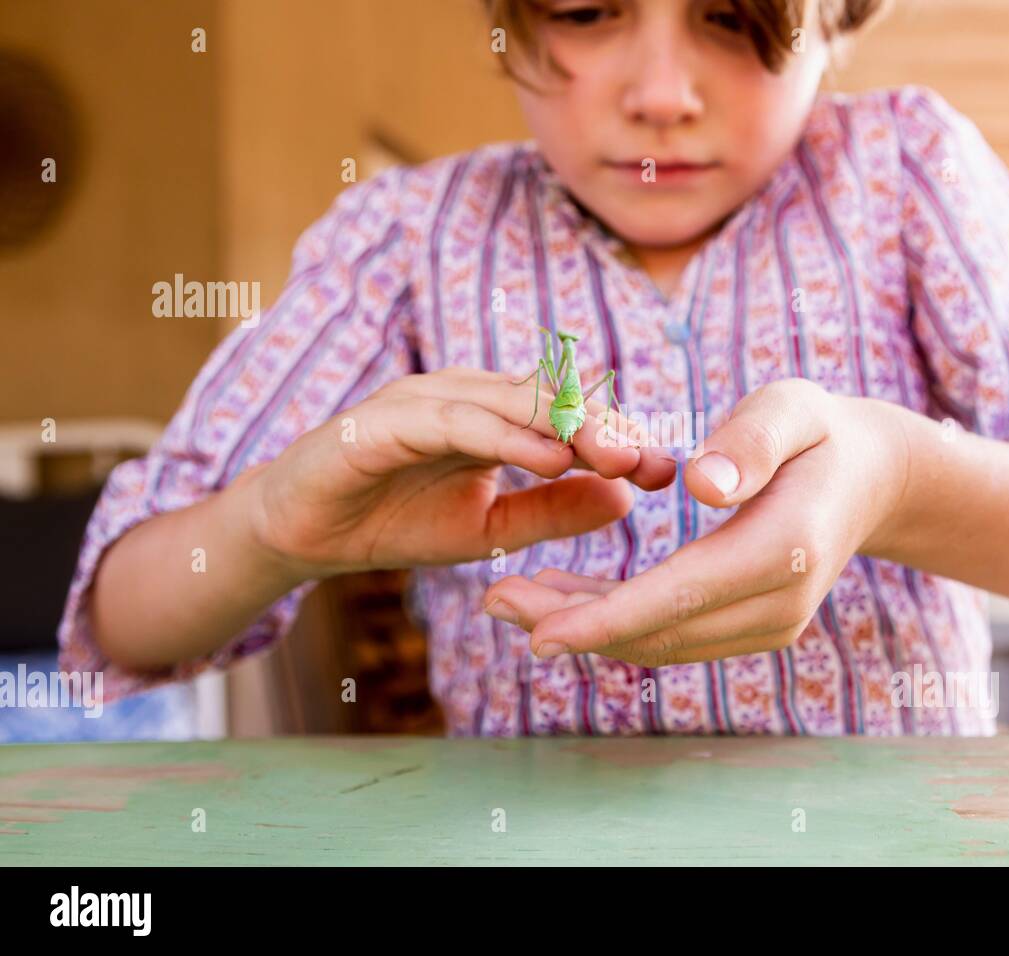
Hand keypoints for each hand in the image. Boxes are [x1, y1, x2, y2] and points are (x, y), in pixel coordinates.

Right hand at [246, 368, 676, 580]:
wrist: (305, 535)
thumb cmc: (396, 522)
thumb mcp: (492, 530)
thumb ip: (552, 511)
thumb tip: (623, 500)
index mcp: (495, 418)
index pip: (569, 420)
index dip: (618, 442)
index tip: (666, 472)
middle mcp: (467, 397)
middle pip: (550, 401)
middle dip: (606, 428)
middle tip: (653, 458)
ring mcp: (426, 401)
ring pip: (511, 401)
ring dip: (568, 425)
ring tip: (617, 455)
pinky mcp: (387, 420)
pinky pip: (456, 422)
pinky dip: (505, 437)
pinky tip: (549, 459)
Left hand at [482, 379, 908, 665]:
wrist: (869, 477)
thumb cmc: (819, 430)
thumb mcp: (792, 409)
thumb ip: (751, 441)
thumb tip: (702, 483)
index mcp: (784, 547)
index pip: (682, 594)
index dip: (606, 615)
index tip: (536, 629)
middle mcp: (779, 603)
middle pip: (662, 630)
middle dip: (574, 625)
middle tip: (493, 603)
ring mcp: (770, 624)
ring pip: (662, 642)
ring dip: (587, 629)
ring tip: (510, 602)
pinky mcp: (754, 626)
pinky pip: (675, 635)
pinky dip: (617, 624)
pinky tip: (563, 604)